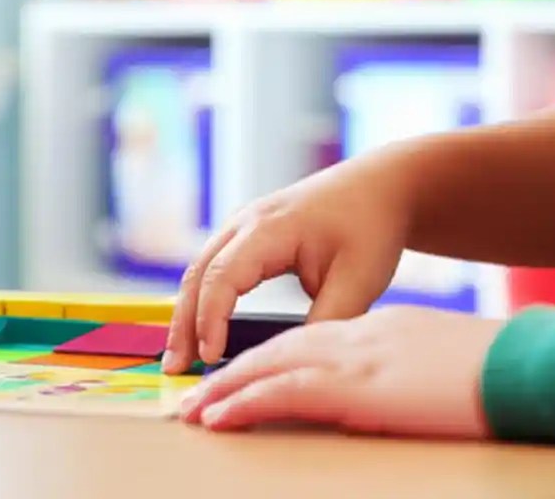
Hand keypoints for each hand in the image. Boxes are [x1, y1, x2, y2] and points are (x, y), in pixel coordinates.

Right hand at [163, 151, 416, 373]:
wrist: (379, 188)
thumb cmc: (370, 229)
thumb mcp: (358, 280)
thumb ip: (325, 322)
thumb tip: (293, 362)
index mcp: (268, 229)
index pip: (223, 277)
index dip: (210, 320)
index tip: (209, 359)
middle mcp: (244, 223)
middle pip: (197, 275)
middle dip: (183, 324)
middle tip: (174, 367)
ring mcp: (240, 226)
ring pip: (198, 272)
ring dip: (186, 314)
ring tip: (181, 358)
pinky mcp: (245, 236)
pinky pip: (212, 269)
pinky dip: (201, 301)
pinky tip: (200, 330)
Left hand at [178, 306, 499, 438]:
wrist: (522, 364)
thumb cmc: (491, 370)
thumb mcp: (431, 362)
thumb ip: (394, 368)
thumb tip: (373, 393)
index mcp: (374, 330)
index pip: (305, 341)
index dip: (266, 361)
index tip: (239, 377)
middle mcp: (354, 337)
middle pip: (276, 351)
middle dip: (231, 373)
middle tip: (195, 394)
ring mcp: (352, 360)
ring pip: (268, 368)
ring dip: (224, 390)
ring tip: (193, 410)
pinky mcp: (355, 387)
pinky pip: (282, 393)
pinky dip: (244, 404)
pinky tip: (219, 417)